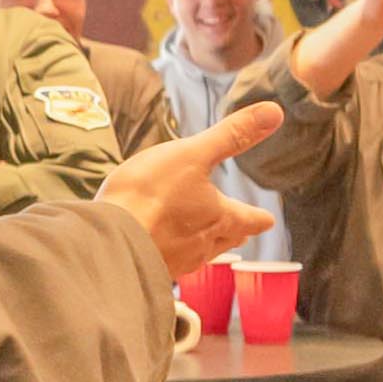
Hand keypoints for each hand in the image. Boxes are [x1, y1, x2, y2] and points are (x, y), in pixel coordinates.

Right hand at [98, 102, 281, 279]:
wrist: (109, 239)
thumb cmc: (151, 194)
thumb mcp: (193, 153)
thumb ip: (232, 135)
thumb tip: (273, 113)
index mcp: (220, 217)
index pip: (250, 219)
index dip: (260, 217)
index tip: (268, 219)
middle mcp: (203, 245)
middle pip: (228, 240)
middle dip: (236, 231)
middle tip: (242, 230)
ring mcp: (177, 261)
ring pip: (201, 254)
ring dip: (207, 244)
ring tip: (206, 240)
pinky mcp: (151, 268)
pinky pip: (170, 261)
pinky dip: (174, 252)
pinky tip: (163, 248)